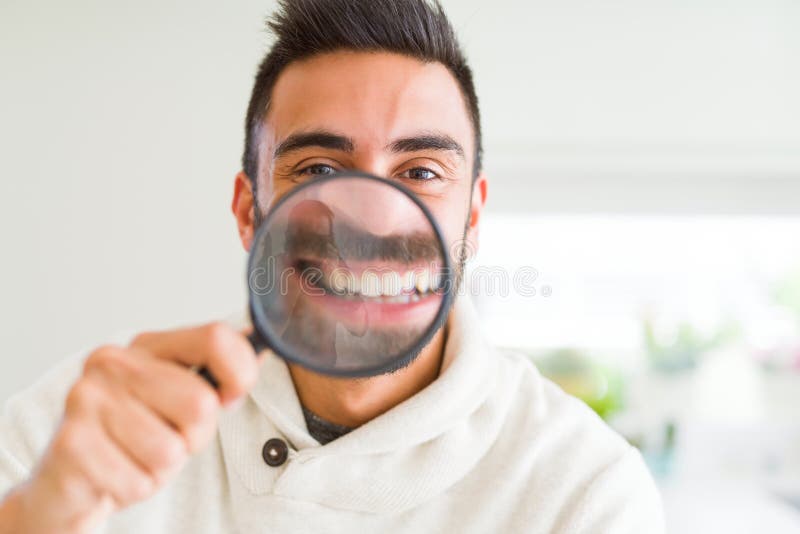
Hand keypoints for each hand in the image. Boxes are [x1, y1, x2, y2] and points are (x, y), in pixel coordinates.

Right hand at [3, 323, 259, 533]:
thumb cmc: (130, 438)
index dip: (240, 374)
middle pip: (201, 403)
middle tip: (166, 440)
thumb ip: (214, 374)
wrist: (63, 484)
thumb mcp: (176, 399)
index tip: (232, 397)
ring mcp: (86, 400)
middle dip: (194, 437)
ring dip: (162, 468)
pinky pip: (141, 481)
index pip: (216, 338)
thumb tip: (262, 347)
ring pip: (171, 449)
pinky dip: (137, 488)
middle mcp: (112, 363)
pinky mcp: (71, 445)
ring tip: (135, 458)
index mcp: (145, 345)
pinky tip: (116, 475)